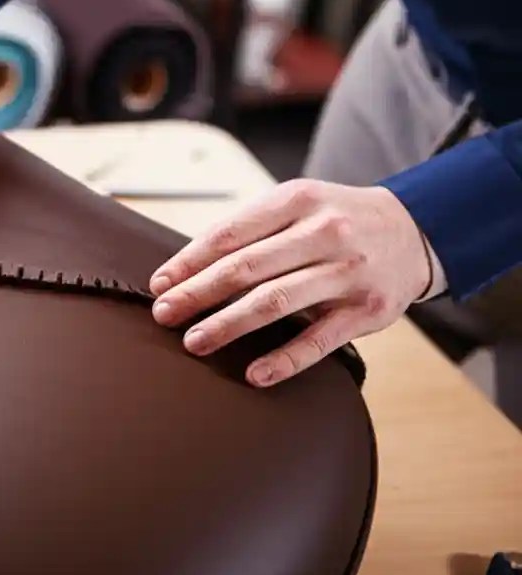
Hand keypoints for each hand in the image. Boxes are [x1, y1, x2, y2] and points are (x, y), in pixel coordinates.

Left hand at [148, 180, 431, 386]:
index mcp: (298, 201)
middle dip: (198, 293)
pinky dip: (285, 359)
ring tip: (195, 340)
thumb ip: (251, 229)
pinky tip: (254, 373)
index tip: (159, 284)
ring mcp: (348, 272)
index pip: (231, 233)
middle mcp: (324, 232)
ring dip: (229, 324)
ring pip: (277, 302)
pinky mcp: (367, 311)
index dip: (190, 260)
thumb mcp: (298, 205)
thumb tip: (187, 267)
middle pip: (247, 267)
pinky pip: (319, 340)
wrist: (415, 230)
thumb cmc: (336, 220)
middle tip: (164, 313)